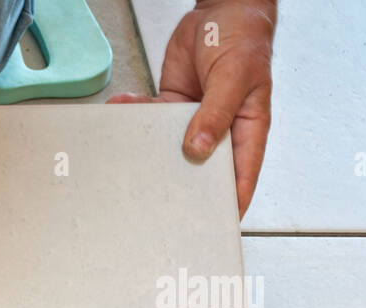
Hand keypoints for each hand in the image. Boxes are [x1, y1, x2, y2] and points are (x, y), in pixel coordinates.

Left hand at [110, 0, 274, 215]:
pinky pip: (150, 119)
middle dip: (179, 189)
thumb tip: (198, 148)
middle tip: (154, 210)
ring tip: (123, 165)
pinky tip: (119, 108)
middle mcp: (220, 129)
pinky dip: (134, 115)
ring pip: (168, 149)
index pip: (240, 177)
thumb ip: (216, 113)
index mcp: (247, 129)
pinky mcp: (173, 106)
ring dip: (146, 154)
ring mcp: (194, 120)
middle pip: (200, 170)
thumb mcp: (234, 77)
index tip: (212, 228)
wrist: (222, 9)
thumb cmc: (243, 39)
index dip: (228, 205)